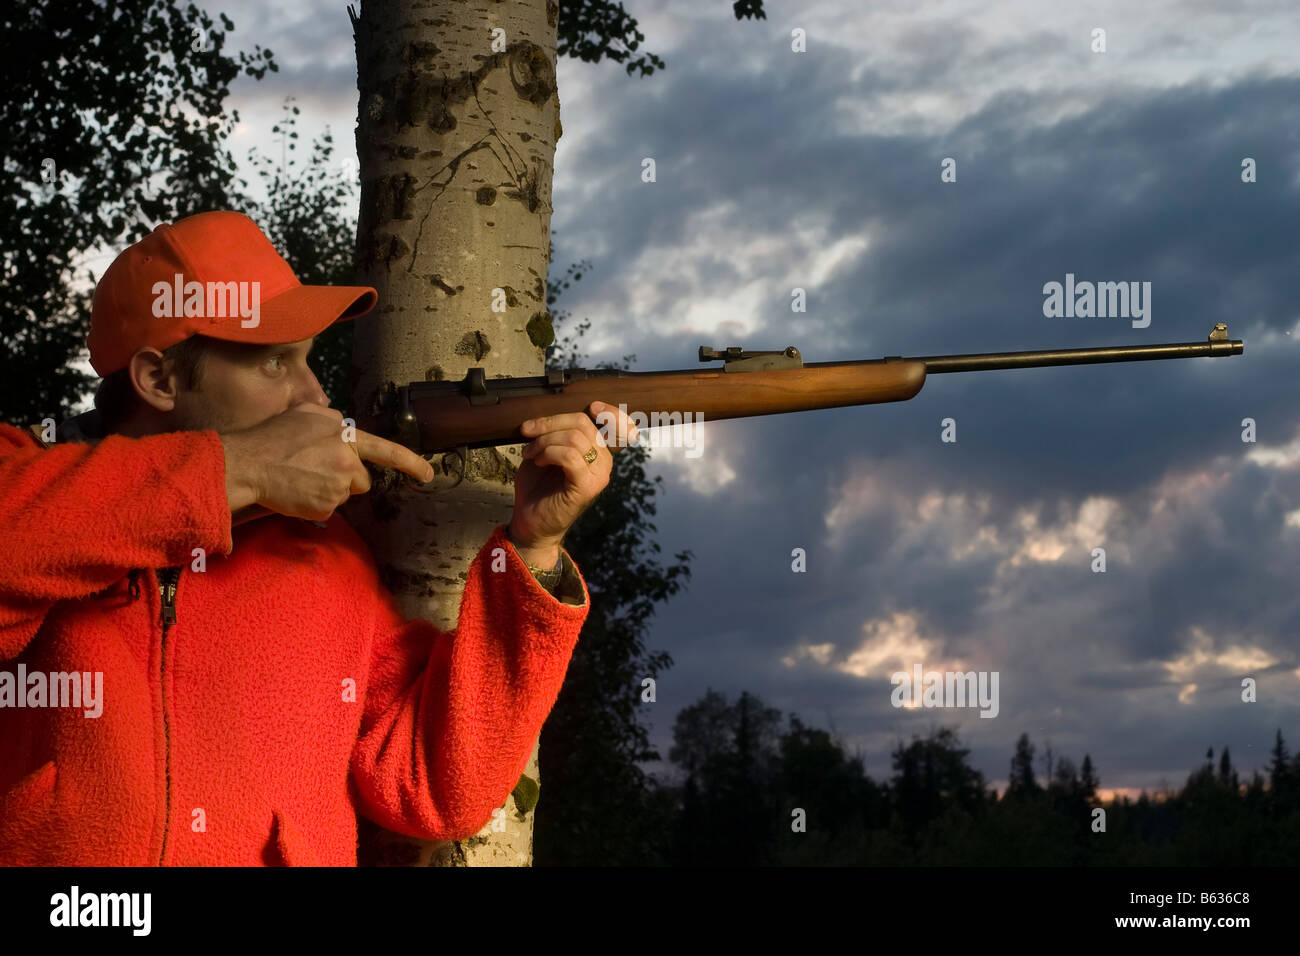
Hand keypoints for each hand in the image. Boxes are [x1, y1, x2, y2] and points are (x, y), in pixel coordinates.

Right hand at [221, 403, 433, 522]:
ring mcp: (338, 486)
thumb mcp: (306, 413)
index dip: (411, 463)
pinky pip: (329, 508)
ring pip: (345, 494)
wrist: (247, 463)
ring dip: (330, 489)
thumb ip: (332, 420)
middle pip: (362, 479)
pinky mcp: (326, 507)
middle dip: (346, 477)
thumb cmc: (272, 436)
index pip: (387, 450)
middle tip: (314, 468)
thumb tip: (342, 425)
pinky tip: (297, 491)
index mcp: (345, 436)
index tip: (429, 474)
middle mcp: (347, 460)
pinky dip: (315, 503)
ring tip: (302, 477)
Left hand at [509, 401, 638, 562]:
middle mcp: (604, 463)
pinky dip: (549, 453)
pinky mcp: (586, 487)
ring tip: (529, 453)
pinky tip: (538, 461)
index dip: (611, 412)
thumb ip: (557, 432)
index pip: (616, 425)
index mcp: (598, 452)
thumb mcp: (545, 452)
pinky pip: (570, 456)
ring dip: (544, 441)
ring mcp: (598, 476)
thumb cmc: (537, 487)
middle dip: (550, 422)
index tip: (593, 406)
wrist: (530, 523)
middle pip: (584, 424)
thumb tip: (550, 409)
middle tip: (527, 432)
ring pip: (576, 438)